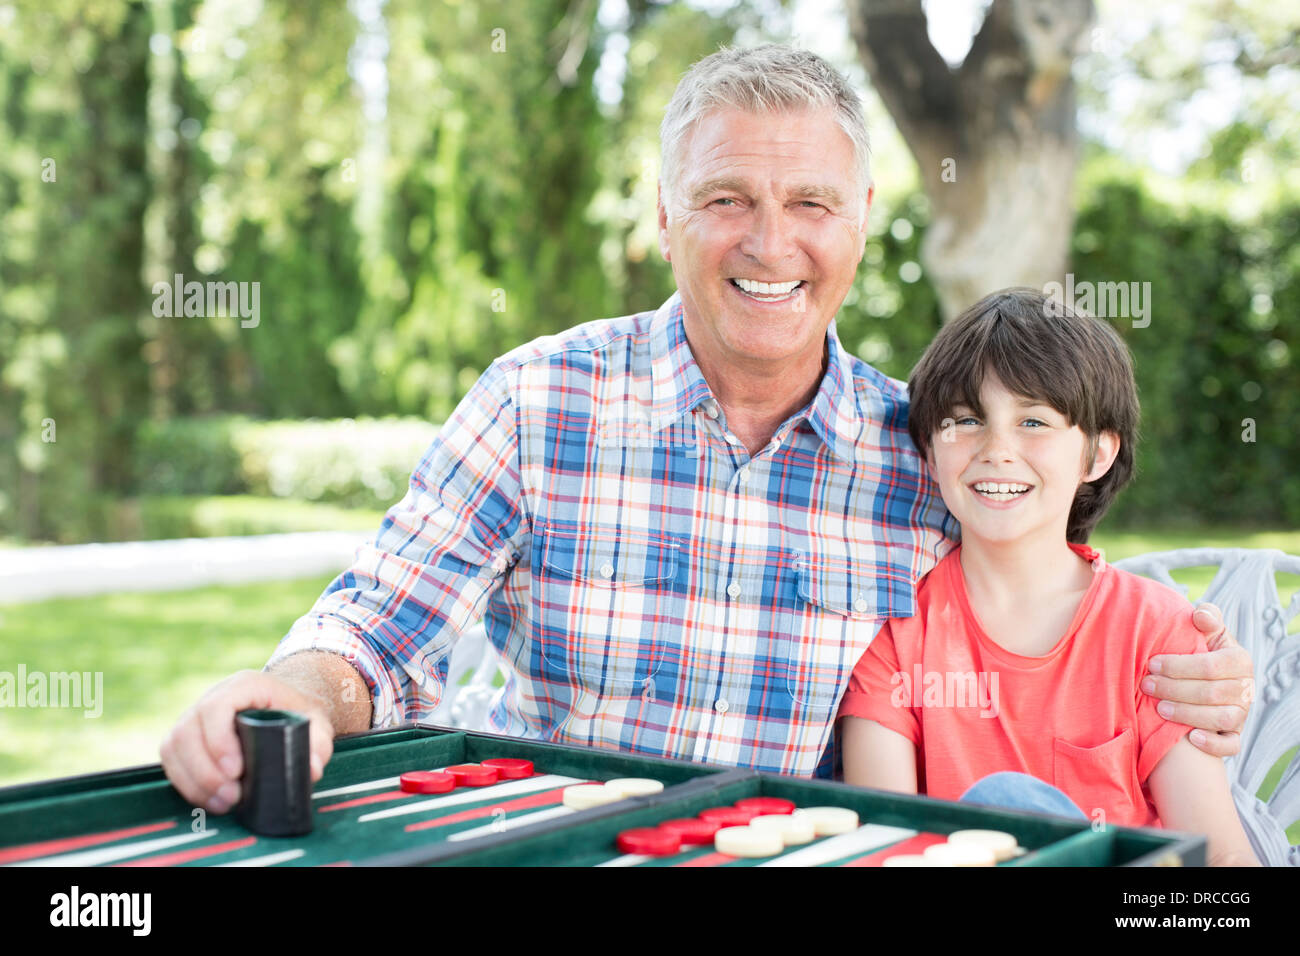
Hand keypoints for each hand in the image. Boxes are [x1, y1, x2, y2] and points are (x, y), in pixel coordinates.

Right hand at [160, 670, 335, 812]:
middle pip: (189, 730)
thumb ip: (318, 745)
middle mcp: (214, 696)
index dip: (218, 739)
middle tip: (232, 797)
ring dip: (193, 780)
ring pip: (174, 746)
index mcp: (245, 685)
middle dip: (205, 770)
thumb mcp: (316, 723)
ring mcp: (196, 715)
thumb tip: (312, 771)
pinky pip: (171, 758)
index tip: (235, 770)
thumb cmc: (299, 713)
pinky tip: (208, 800)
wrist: (286, 706)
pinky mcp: (187, 736)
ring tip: (223, 803)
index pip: (217, 707)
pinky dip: (185, 782)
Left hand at [1143, 603, 1254, 757]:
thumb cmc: (1202, 652)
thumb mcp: (1208, 632)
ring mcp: (1242, 713)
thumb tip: (1199, 615)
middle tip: (1146, 685)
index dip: (1179, 666)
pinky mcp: (1235, 734)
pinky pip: (1231, 745)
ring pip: (1220, 718)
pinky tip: (1191, 738)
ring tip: (1159, 708)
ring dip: (1187, 714)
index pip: (1210, 666)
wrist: (1208, 679)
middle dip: (1174, 689)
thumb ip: (1207, 619)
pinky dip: (1213, 744)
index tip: (1151, 663)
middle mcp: (1245, 688)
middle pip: (1211, 693)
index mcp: (1239, 660)